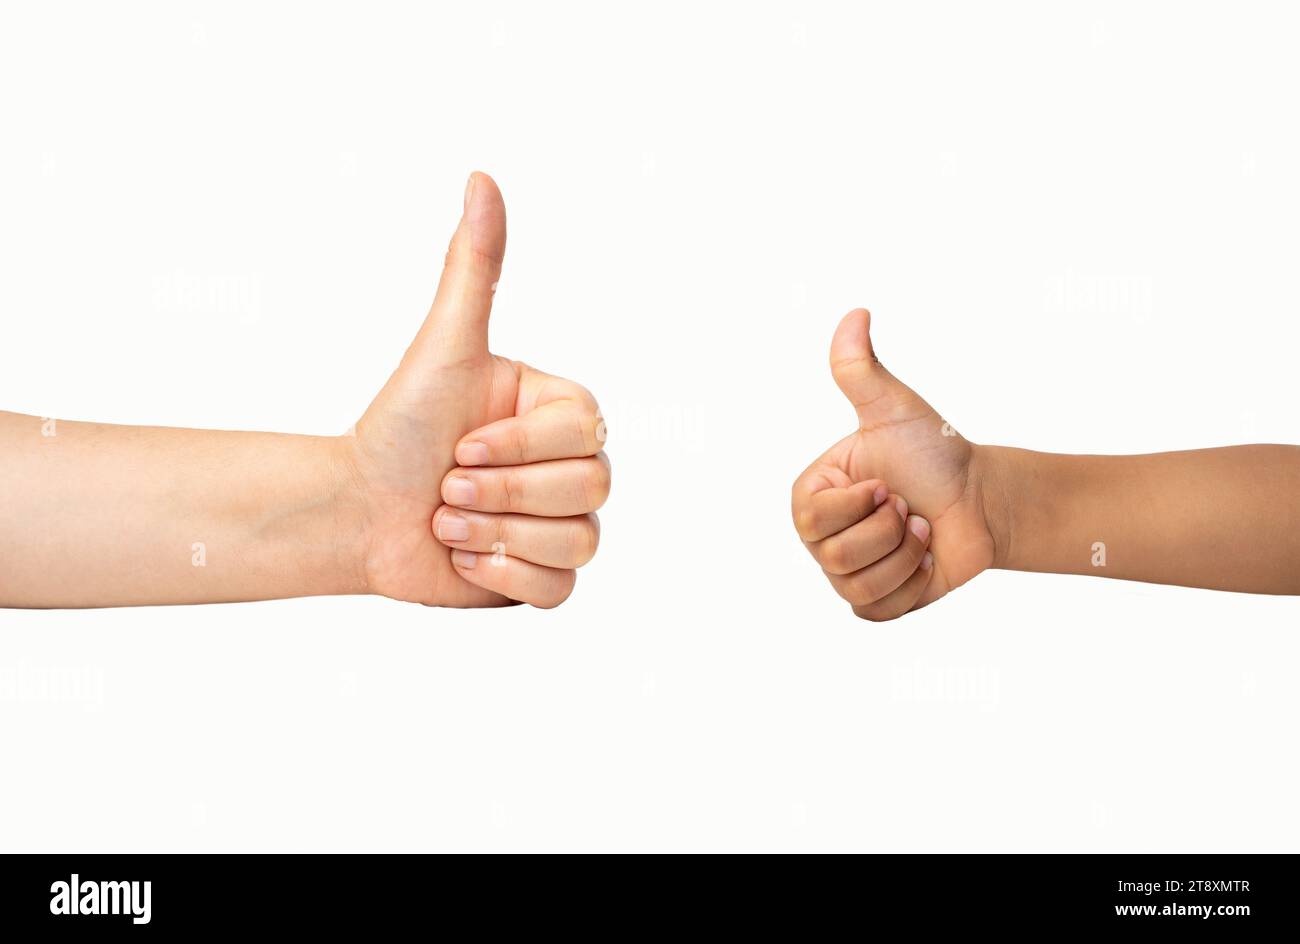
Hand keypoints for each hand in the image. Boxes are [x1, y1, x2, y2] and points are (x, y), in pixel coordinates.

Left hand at [343, 173, 608, 607]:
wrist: (355, 510)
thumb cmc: (397, 426)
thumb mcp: (444, 346)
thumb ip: (475, 269)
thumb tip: (482, 178)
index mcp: (561, 414)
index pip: (585, 436)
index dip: (518, 450)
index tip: (461, 441)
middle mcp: (570, 467)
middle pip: (588, 492)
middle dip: (499, 493)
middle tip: (446, 484)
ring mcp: (559, 525)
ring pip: (579, 543)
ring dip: (496, 534)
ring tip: (447, 521)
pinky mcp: (541, 578)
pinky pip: (560, 590)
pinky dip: (504, 577)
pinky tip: (463, 557)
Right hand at [791, 308, 995, 619]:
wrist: (980, 499)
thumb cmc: (935, 451)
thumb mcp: (894, 409)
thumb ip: (861, 368)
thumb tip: (855, 314)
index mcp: (812, 495)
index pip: (814, 520)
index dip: (858, 505)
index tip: (885, 483)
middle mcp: (821, 537)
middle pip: (836, 557)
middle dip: (889, 530)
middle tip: (907, 506)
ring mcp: (846, 573)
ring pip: (859, 586)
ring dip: (906, 555)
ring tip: (919, 530)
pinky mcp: (875, 602)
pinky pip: (877, 610)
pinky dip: (911, 585)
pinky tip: (923, 558)